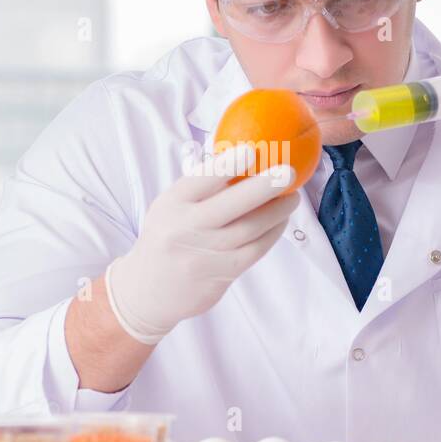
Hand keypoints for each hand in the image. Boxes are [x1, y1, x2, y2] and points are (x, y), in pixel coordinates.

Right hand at [104, 144, 297, 343]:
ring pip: (249, 229)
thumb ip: (201, 189)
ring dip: (277, 211)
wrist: (147, 290)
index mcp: (172, 204)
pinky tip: (281, 222)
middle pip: (231, 205)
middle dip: (264, 186)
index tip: (252, 151)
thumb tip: (245, 158)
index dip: (228, 165)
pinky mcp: (220, 275)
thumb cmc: (167, 237)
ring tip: (293, 197)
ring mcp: (203, 254)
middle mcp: (185, 228)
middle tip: (289, 172)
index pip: (201, 180)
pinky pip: (254, 251)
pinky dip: (272, 234)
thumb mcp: (171, 207)